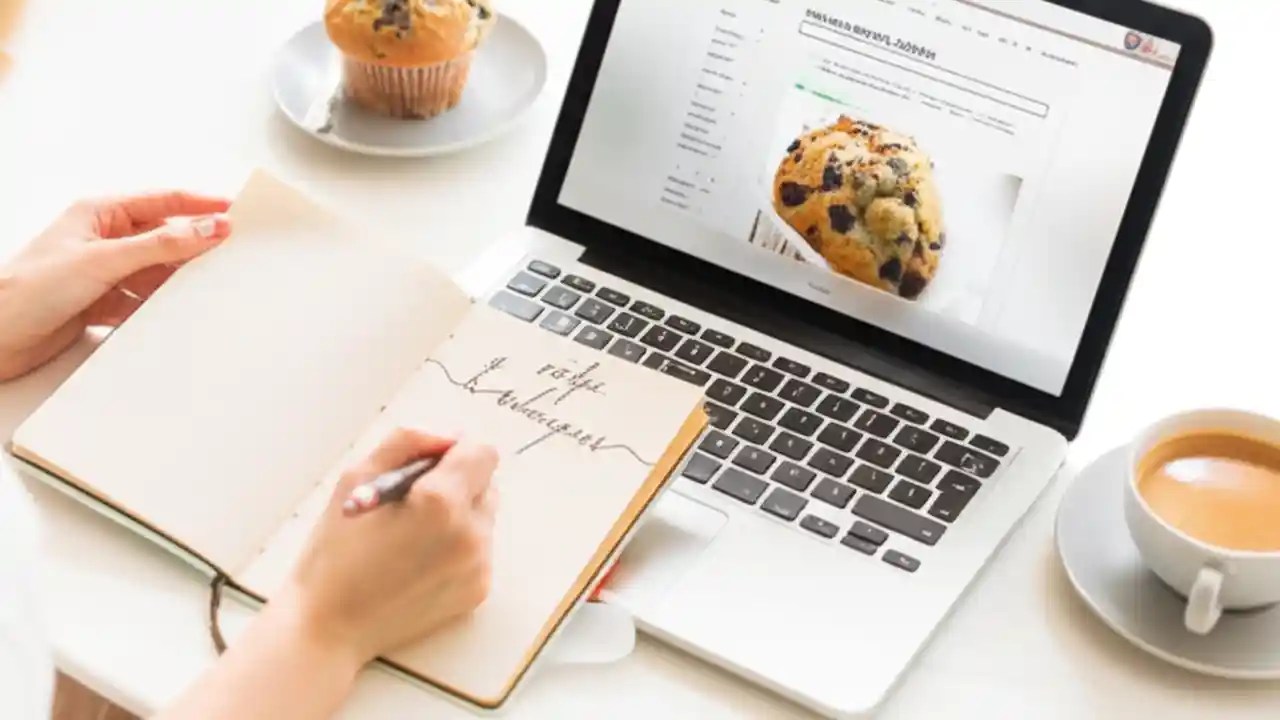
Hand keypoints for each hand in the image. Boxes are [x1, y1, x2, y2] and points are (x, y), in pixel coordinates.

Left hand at [0, 192, 231, 380]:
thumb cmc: (28, 288)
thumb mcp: (104, 260)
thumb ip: (161, 245)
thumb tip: (210, 228)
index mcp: (98, 213)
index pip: (162, 201)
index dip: (201, 204)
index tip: (237, 211)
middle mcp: (103, 240)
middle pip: (163, 238)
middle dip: (196, 246)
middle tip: (234, 253)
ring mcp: (103, 273)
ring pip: (157, 272)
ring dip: (179, 281)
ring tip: (211, 288)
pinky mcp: (102, 304)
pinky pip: (144, 302)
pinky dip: (161, 308)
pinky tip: (178, 314)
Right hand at [281, 428, 498, 665]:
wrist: (329, 626)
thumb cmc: (335, 552)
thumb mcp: (357, 476)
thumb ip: (407, 441)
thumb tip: (448, 435)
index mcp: (442, 501)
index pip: (483, 453)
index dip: (457, 451)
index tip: (430, 464)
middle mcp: (470, 533)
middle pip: (488, 484)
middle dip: (458, 484)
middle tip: (414, 503)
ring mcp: (478, 565)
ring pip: (485, 518)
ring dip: (459, 516)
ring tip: (413, 537)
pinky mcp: (478, 591)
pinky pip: (480, 551)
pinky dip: (458, 547)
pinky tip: (419, 562)